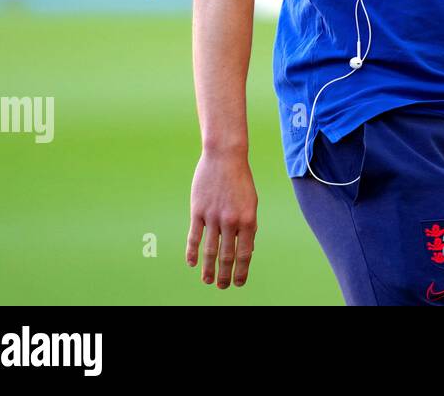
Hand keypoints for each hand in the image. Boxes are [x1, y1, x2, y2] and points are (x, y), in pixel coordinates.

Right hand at [186, 147, 257, 288]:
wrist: (225, 157)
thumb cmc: (241, 181)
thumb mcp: (251, 203)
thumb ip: (248, 226)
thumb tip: (247, 251)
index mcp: (248, 219)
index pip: (244, 253)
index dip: (241, 270)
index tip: (239, 283)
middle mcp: (231, 220)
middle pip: (226, 255)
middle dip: (225, 274)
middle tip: (223, 287)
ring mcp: (213, 216)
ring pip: (209, 249)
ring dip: (208, 268)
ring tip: (208, 281)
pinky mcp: (197, 211)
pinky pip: (194, 236)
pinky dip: (192, 252)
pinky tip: (192, 263)